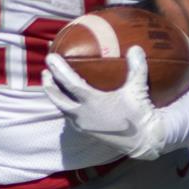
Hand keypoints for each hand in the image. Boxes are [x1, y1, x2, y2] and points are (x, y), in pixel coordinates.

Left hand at [43, 46, 166, 160]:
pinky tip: (69, 101)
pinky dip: (65, 106)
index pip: (69, 83)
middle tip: (45, 71)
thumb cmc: (139, 114)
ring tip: (53, 85)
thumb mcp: (138, 89)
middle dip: (49, 84)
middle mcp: (83, 114)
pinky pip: (70, 116)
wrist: (144, 140)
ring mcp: (83, 124)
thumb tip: (135, 47)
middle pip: (57, 98)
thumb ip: (136, 67)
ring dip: (55, 96)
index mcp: (92, 102)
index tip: (49, 57)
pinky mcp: (87, 131)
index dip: (58, 69)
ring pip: (62, 108)